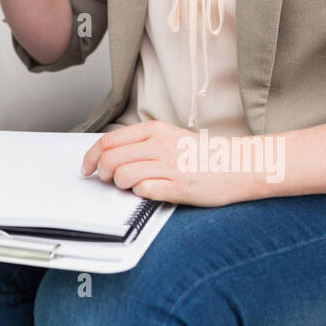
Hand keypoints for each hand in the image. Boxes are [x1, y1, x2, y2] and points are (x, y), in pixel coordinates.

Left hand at [80, 120, 262, 206]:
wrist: (239, 165)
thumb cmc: (202, 155)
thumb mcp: (169, 138)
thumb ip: (142, 143)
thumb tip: (110, 153)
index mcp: (154, 131)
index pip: (109, 141)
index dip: (91, 157)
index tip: (87, 167)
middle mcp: (159, 146)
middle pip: (110, 159)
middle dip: (102, 174)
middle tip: (107, 180)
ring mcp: (168, 166)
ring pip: (122, 176)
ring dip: (120, 185)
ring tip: (132, 186)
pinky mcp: (178, 187)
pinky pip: (143, 191)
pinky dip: (140, 194)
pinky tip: (149, 191)